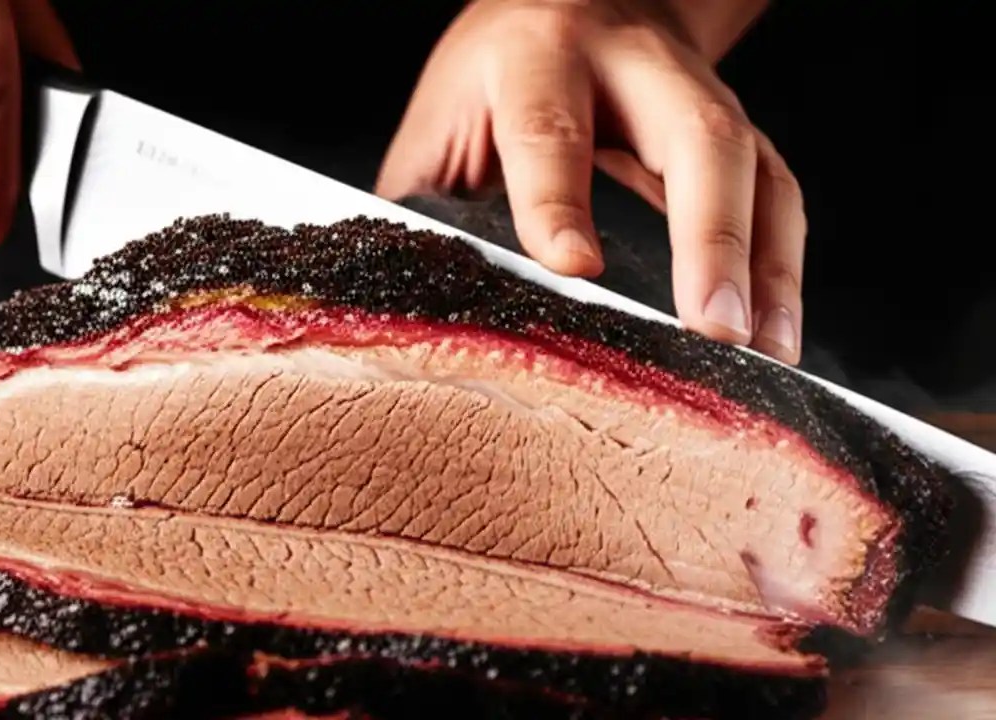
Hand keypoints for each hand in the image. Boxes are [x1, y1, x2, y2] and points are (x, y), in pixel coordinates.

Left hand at [376, 0, 805, 363]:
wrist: (575, 0)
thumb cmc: (495, 78)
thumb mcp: (444, 118)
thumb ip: (433, 199)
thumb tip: (419, 304)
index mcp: (536, 59)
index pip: (550, 131)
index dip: (559, 201)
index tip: (574, 267)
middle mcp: (632, 65)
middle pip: (695, 141)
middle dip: (710, 238)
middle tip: (713, 328)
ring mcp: (697, 92)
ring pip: (754, 169)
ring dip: (766, 269)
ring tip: (764, 351)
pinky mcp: (736, 127)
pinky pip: (776, 193)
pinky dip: (783, 268)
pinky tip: (778, 332)